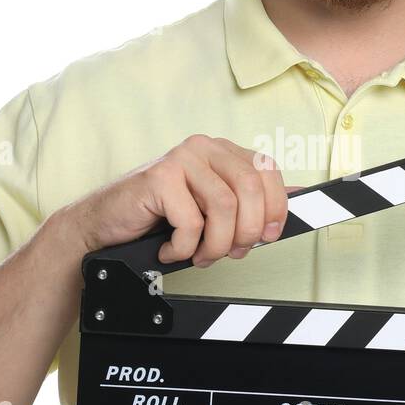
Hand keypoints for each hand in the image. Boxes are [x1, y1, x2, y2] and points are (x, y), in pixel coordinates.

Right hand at [61, 134, 298, 266]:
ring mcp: (181, 159)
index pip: (268, 171)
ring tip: (199, 256)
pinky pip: (192, 222)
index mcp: (222, 151)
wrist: (103, 226)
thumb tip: (301, 197)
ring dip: (215, 246)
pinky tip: (170, 249)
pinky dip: (185, 248)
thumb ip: (249, 202)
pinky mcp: (159, 177)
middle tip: (231, 252)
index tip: (268, 235)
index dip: (275, 207)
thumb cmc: (158, 219)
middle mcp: (203, 147)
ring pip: (224, 208)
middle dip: (247, 231)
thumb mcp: (211, 211)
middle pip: (250, 188)